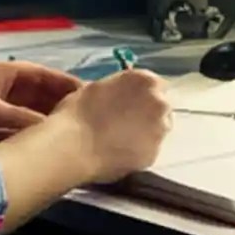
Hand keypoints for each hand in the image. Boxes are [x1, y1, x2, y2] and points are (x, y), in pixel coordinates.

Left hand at [0, 61, 83, 141]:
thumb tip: (52, 126)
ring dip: (49, 116)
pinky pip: (22, 122)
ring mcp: (1, 104)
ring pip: (33, 108)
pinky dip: (35, 128)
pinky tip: (49, 139)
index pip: (42, 74)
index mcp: (4, 73)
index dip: (65, 82)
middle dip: (61, 101)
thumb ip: (22, 116)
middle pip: (41, 92)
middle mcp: (5, 86)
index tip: (87, 92)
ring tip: (72, 128)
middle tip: (84, 114)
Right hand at [49, 68, 172, 182]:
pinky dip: (140, 151)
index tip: (132, 103)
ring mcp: (160, 130)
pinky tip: (120, 153)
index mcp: (146, 81)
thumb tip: (122, 96)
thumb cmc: (78, 112)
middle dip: (148, 113)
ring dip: (146, 132)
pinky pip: (150, 150)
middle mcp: (159, 103)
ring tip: (121, 140)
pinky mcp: (154, 153)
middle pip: (161, 107)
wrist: (73, 146)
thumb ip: (119, 89)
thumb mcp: (98, 87)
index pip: (155, 85)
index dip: (142, 95)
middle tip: (126, 123)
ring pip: (159, 130)